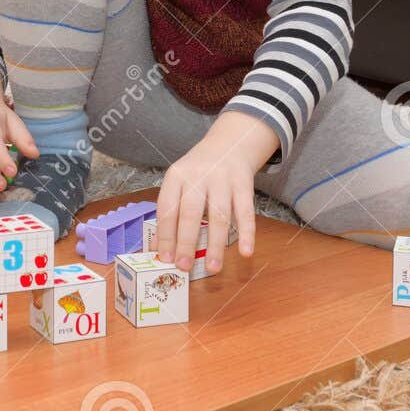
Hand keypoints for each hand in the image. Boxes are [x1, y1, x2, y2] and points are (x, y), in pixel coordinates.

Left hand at [154, 111, 276, 272]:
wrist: (229, 142)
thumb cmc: (198, 171)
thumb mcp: (180, 181)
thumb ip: (172, 210)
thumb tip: (162, 250)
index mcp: (176, 176)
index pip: (167, 208)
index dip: (165, 235)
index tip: (164, 258)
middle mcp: (197, 176)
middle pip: (190, 212)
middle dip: (186, 242)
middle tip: (183, 267)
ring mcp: (222, 179)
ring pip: (218, 215)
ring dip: (215, 244)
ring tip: (213, 268)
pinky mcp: (244, 183)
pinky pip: (245, 211)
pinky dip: (247, 233)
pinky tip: (246, 252)